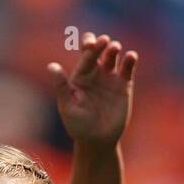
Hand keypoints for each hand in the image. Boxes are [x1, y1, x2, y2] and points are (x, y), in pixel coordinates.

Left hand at [48, 33, 138, 147]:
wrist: (97, 141)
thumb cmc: (78, 126)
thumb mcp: (67, 106)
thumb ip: (61, 86)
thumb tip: (52, 66)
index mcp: (80, 76)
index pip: (85, 56)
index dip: (88, 48)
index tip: (91, 44)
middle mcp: (95, 73)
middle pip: (99, 51)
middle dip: (100, 44)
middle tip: (103, 41)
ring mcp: (110, 78)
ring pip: (113, 57)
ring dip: (114, 49)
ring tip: (114, 48)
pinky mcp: (124, 85)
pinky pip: (127, 69)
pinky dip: (130, 60)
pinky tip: (131, 56)